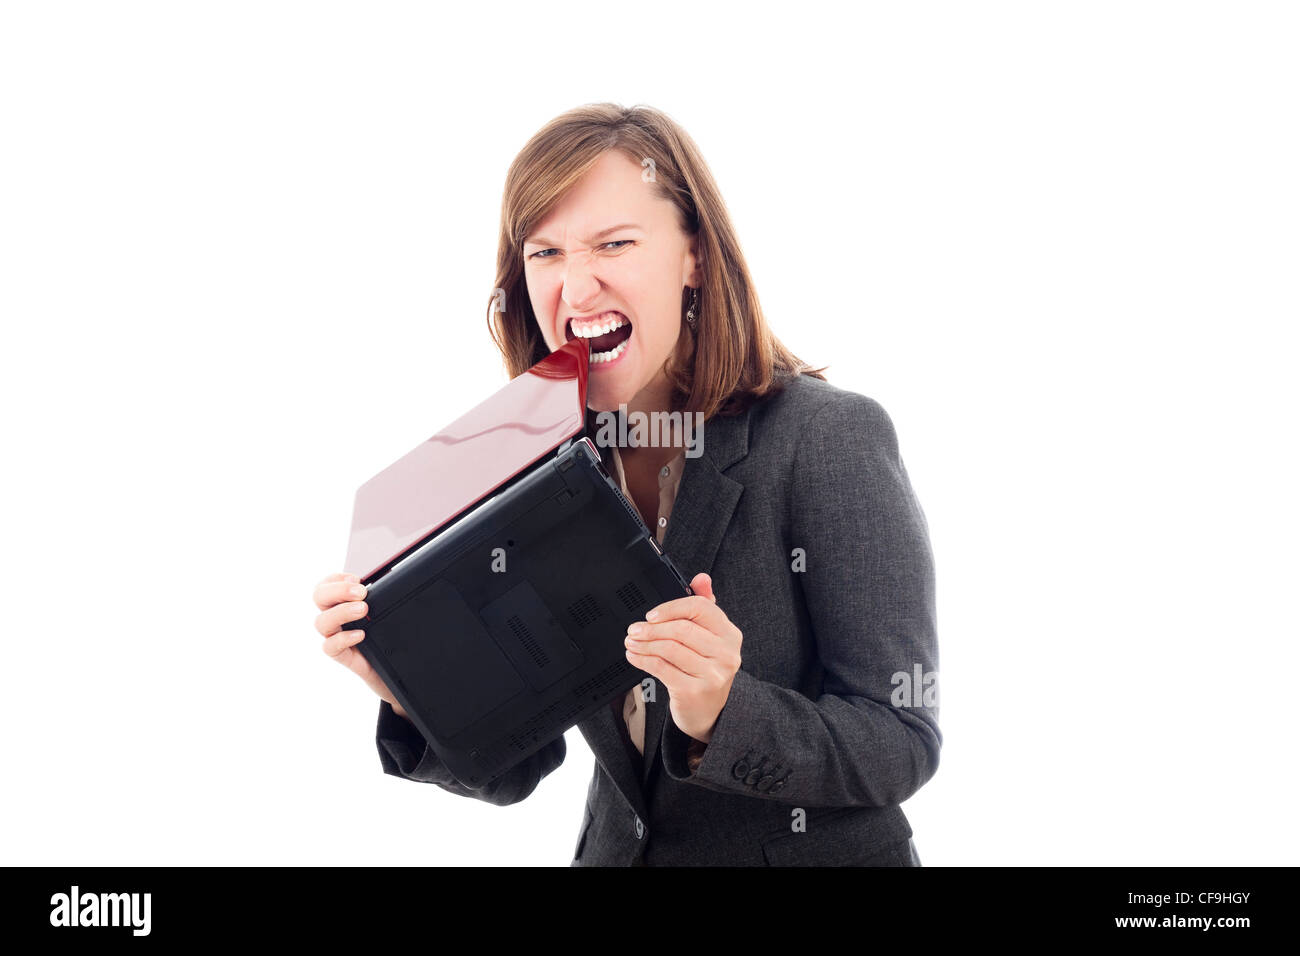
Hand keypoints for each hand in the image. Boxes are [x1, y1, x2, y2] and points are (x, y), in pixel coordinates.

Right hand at [312, 571, 409, 721]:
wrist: (397, 669)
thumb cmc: (390, 636)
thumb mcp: (388, 611)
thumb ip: (383, 595)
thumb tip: (393, 575)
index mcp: (344, 602)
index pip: (328, 584)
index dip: (336, 578)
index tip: (356, 578)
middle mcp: (336, 617)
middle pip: (319, 597)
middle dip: (338, 590)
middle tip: (361, 591)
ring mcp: (337, 636)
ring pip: (322, 622)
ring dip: (342, 612)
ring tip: (363, 609)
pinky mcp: (342, 655)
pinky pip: (330, 647)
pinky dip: (344, 638)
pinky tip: (360, 634)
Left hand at [623, 572, 741, 743]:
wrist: (709, 712)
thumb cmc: (705, 669)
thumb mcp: (710, 638)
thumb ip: (705, 606)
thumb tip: (701, 578)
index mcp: (730, 634)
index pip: (701, 608)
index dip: (672, 607)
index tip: (652, 614)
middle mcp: (726, 653)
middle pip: (682, 629)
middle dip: (652, 627)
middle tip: (634, 629)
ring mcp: (712, 674)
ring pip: (670, 648)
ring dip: (644, 643)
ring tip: (631, 641)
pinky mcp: (695, 691)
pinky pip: (662, 668)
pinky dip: (643, 660)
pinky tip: (634, 656)